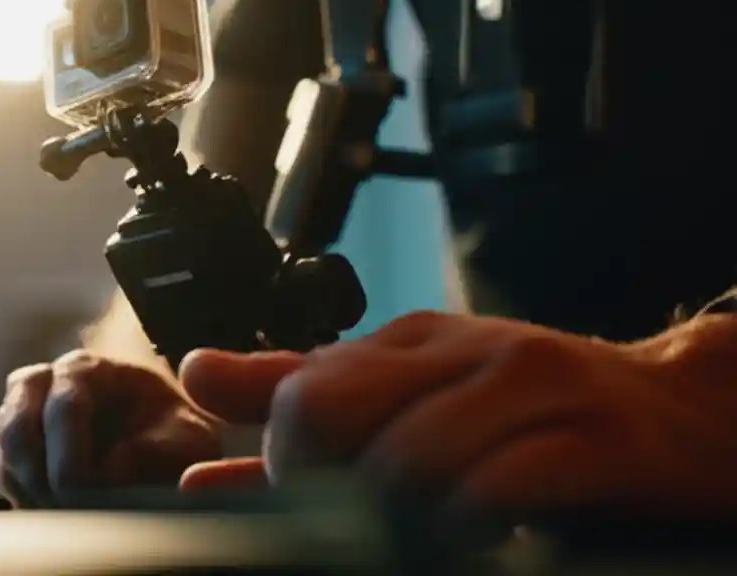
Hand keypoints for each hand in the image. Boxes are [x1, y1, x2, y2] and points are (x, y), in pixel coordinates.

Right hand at [0, 349, 220, 506]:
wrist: (163, 444)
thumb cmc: (174, 434)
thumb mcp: (186, 438)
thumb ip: (156, 450)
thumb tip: (110, 468)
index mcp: (87, 369)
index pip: (64, 406)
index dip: (70, 455)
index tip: (83, 492)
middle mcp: (45, 383)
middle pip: (17, 428)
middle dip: (41, 475)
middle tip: (66, 509)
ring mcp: (21, 413)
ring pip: (2, 453)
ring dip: (30, 490)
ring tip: (66, 513)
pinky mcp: (12, 446)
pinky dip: (20, 495)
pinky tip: (53, 510)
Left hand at [180, 311, 736, 525]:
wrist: (684, 413)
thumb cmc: (537, 411)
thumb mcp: (416, 392)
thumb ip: (303, 389)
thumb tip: (198, 375)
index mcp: (409, 341)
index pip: (298, 393)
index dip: (280, 464)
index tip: (303, 500)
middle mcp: (463, 351)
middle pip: (329, 414)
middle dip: (319, 489)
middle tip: (349, 526)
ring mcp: (531, 389)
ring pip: (407, 459)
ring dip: (394, 522)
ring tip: (413, 540)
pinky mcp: (595, 440)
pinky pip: (498, 489)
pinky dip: (467, 526)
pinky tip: (471, 539)